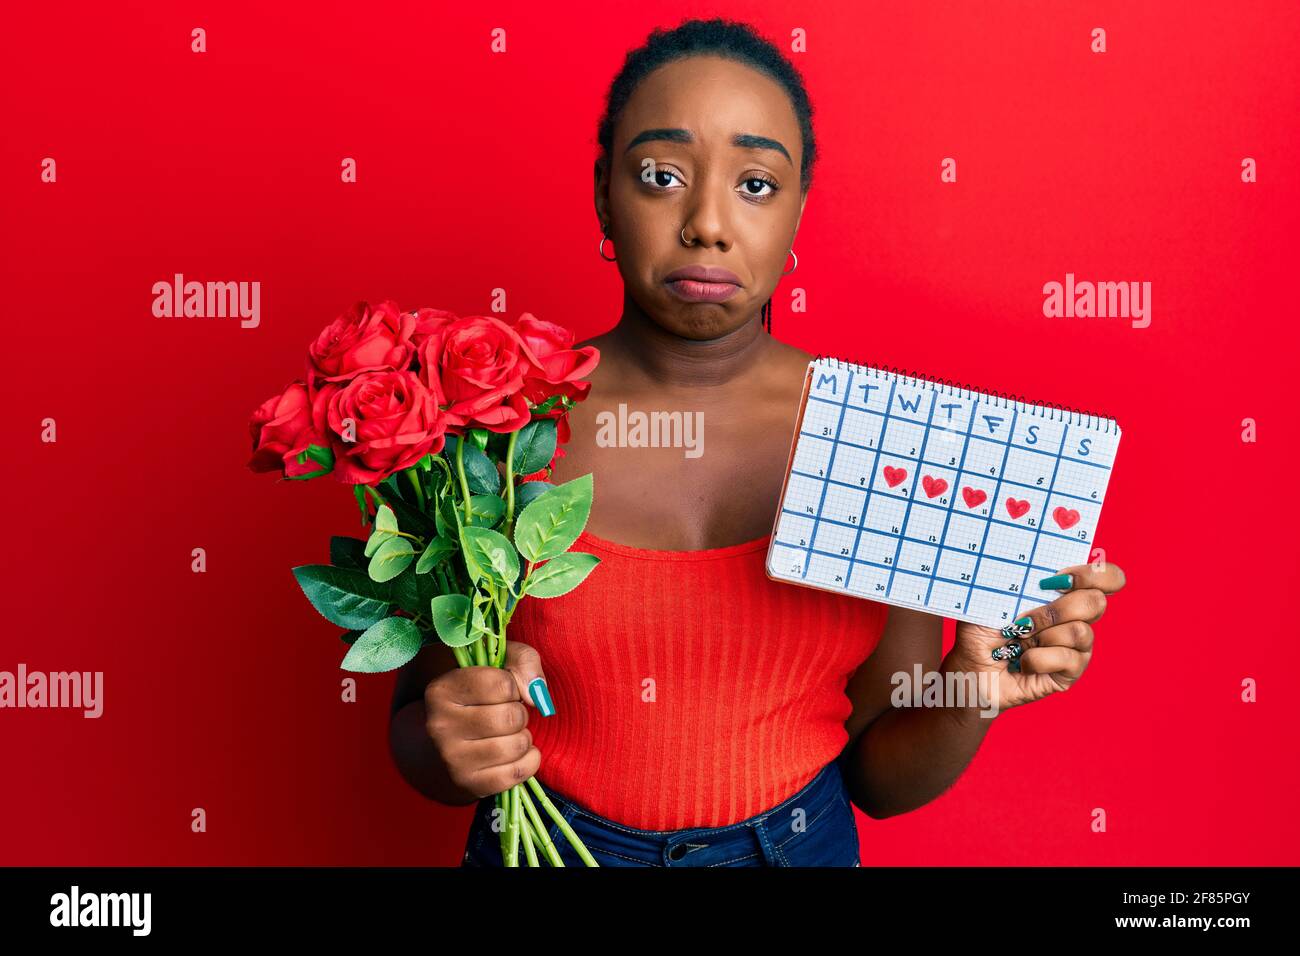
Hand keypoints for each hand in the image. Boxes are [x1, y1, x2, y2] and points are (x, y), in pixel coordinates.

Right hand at [423, 641, 551, 798]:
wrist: (457, 739)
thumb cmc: (483, 695)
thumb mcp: (500, 663)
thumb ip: (523, 662)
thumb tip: (536, 695)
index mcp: (441, 690)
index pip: (501, 684)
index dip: (514, 686)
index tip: (505, 691)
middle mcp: (440, 725)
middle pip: (509, 717)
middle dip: (520, 714)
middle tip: (510, 714)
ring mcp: (452, 758)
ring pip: (515, 745)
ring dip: (524, 737)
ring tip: (511, 733)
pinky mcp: (470, 783)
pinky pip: (518, 772)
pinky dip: (530, 760)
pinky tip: (519, 752)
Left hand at [947, 561, 1126, 711]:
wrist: (968, 668)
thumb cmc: (980, 629)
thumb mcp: (992, 595)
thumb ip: (1016, 576)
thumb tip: (1028, 557)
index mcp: (1063, 592)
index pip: (1106, 577)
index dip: (1093, 574)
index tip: (1058, 578)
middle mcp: (1077, 618)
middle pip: (1096, 603)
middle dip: (1056, 609)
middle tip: (1024, 619)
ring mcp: (1077, 647)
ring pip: (1080, 632)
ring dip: (1040, 636)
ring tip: (1017, 642)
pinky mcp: (1071, 673)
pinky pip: (1069, 659)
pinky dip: (1038, 659)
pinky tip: (1022, 662)